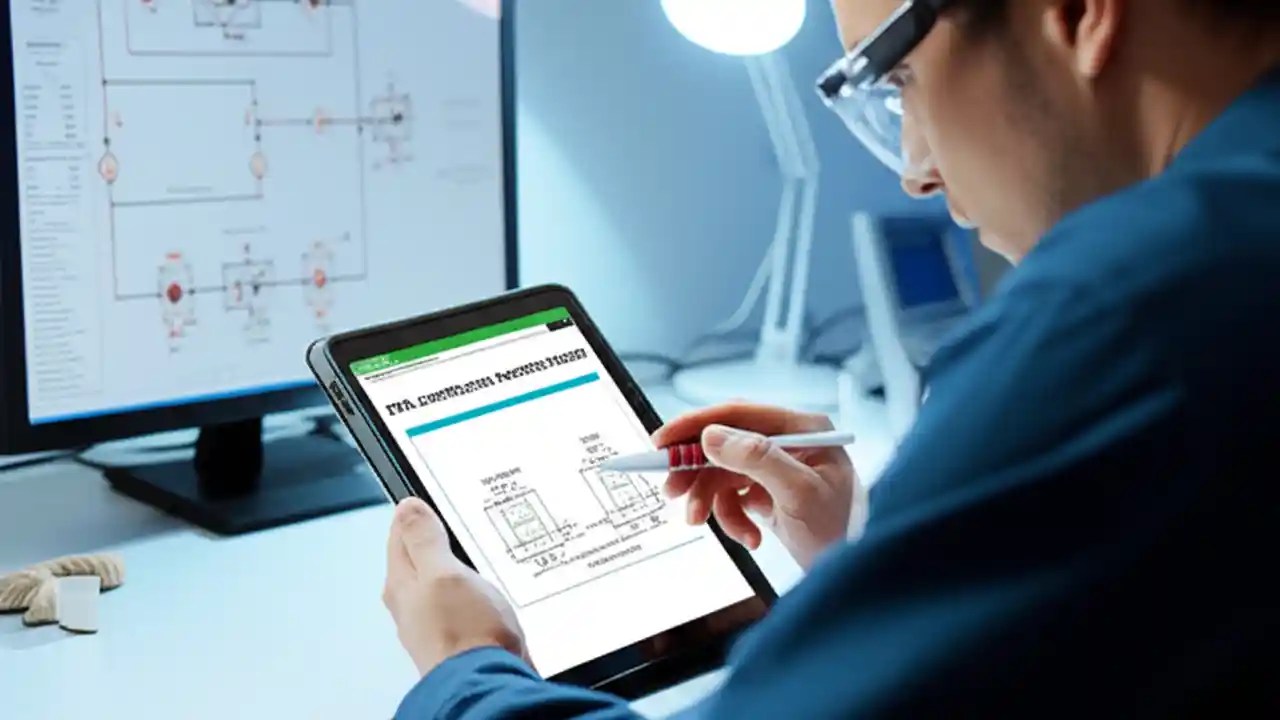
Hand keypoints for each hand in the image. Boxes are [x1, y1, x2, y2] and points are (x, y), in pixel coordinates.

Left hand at [383, 498, 529, 676]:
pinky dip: (471, 591)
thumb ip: (424, 539)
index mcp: (402, 584)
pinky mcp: (461, 636)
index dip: (414, 513)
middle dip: (436, 539)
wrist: (487, 684)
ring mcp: (436, 622)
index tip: (428, 498)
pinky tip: (486, 590)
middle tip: (453, 521)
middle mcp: (413, 604)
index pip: (399, 536)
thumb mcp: (443, 572)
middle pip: (420, 559)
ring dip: (456, 566)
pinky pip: (462, 602)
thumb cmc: (463, 634)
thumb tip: (407, 508)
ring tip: (472, 552)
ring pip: (442, 581)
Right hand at [654, 403, 863, 569]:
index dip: (695, 425)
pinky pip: (734, 498)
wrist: (859, 577)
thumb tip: (712, 436)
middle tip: (673, 492)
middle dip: (697, 472)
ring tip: (704, 523)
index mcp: (803, 429)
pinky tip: (749, 537)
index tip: (663, 441)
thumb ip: (757, 458)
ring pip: (724, 474)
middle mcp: (790, 443)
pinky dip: (731, 519)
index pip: (738, 414)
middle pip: (724, 445)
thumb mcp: (800, 492)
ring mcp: (779, 469)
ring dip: (711, 501)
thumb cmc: (845, 532)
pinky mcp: (771, 494)